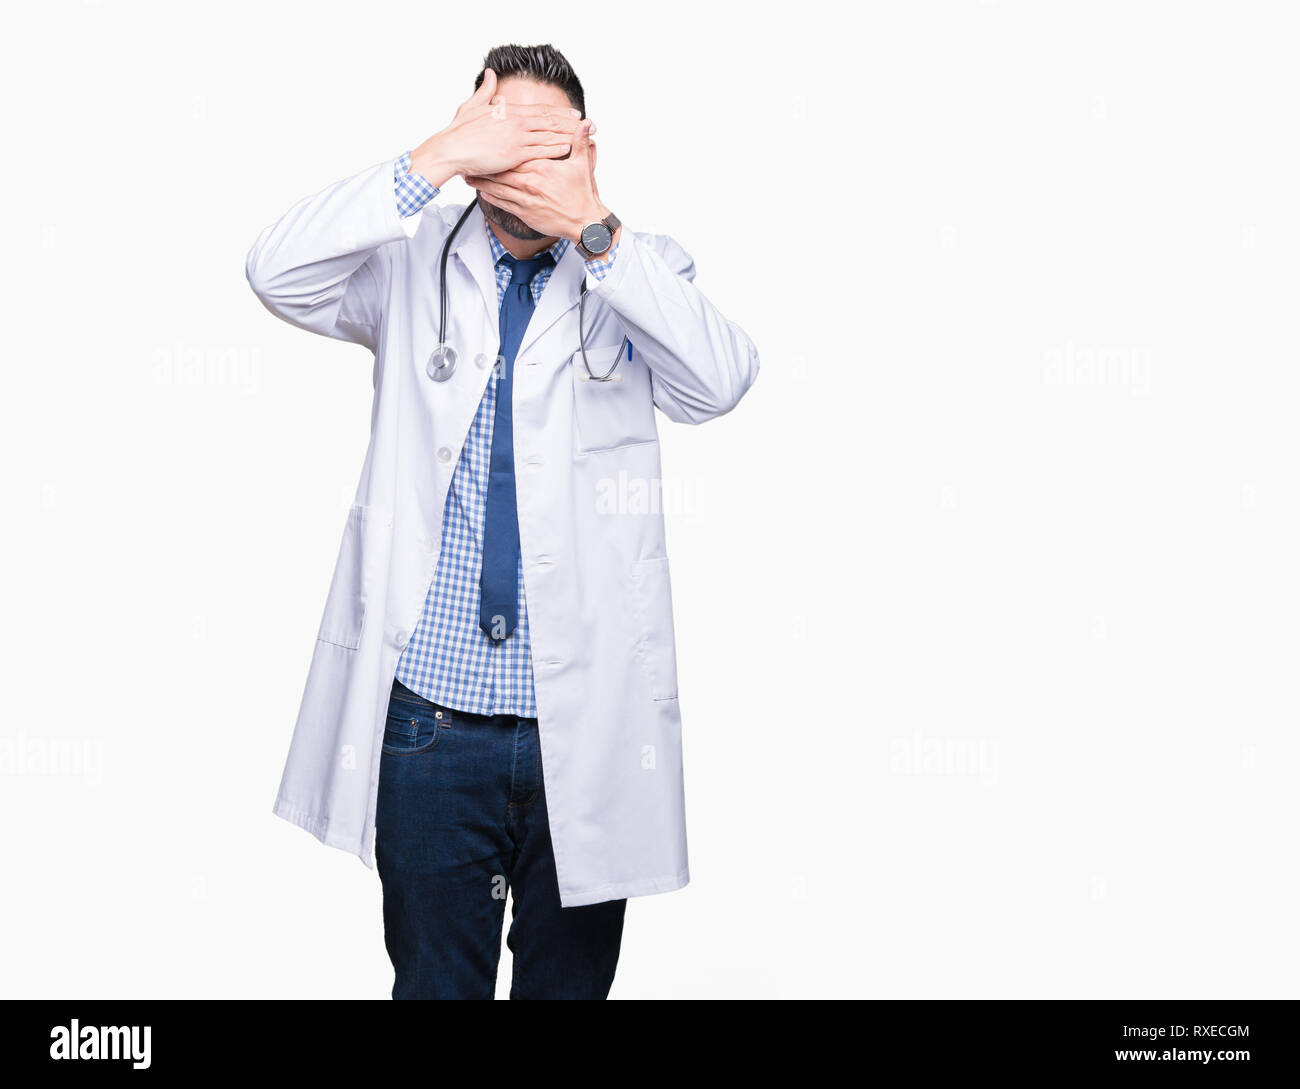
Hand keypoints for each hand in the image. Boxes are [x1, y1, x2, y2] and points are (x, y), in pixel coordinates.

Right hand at [409, 69, 583, 187]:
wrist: (450, 149)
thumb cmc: (459, 132)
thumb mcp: (473, 106)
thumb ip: (486, 91)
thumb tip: (490, 74)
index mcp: (508, 111)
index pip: (540, 111)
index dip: (559, 112)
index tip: (574, 113)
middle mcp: (516, 122)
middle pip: (550, 121)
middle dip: (572, 123)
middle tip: (591, 124)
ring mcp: (516, 138)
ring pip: (549, 135)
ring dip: (569, 135)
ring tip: (586, 136)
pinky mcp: (514, 154)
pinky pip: (539, 151)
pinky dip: (555, 149)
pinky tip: (569, 148)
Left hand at [465, 120, 609, 243]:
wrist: (585, 223)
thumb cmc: (583, 194)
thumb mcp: (583, 165)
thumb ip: (580, 142)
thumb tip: (585, 123)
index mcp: (542, 167)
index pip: (516, 152)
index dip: (500, 146)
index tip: (487, 139)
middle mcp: (531, 182)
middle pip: (501, 169)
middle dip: (484, 164)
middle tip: (469, 156)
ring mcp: (526, 199)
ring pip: (498, 187)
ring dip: (482, 181)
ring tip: (468, 174)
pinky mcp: (525, 213)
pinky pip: (503, 204)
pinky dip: (490, 197)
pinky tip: (481, 191)